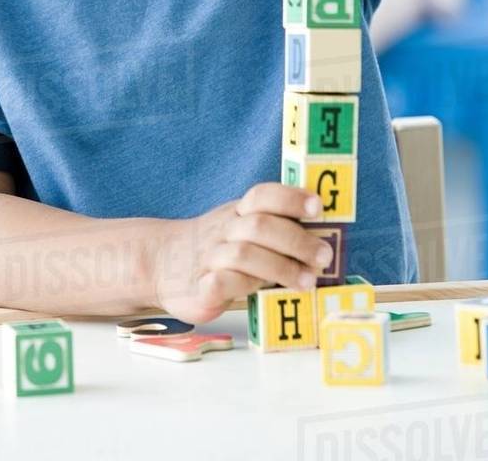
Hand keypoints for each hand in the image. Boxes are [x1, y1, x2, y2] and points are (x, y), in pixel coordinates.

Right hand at [152, 182, 332, 324]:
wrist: (161, 262)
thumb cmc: (217, 248)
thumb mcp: (240, 229)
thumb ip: (274, 229)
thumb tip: (326, 236)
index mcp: (238, 213)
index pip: (262, 195)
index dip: (290, 198)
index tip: (318, 207)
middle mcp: (224, 230)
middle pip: (259, 225)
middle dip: (296, 240)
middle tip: (323, 256)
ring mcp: (210, 258)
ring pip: (244, 254)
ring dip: (281, 267)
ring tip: (307, 281)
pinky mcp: (200, 287)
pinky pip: (218, 282)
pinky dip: (237, 284)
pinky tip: (256, 292)